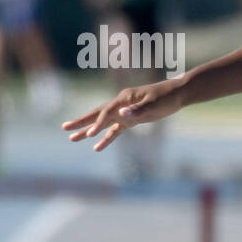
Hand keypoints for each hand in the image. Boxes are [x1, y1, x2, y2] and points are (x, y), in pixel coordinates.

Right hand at [62, 79, 183, 151]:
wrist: (176, 94)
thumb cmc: (165, 98)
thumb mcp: (154, 104)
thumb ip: (138, 110)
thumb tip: (122, 114)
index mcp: (124, 99)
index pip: (106, 112)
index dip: (98, 123)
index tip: (90, 134)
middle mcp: (120, 104)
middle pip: (97, 114)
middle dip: (81, 122)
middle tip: (64, 128)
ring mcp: (124, 112)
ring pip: (103, 123)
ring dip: (89, 130)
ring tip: (73, 138)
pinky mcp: (131, 119)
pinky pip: (115, 130)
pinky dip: (106, 138)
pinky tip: (97, 147)